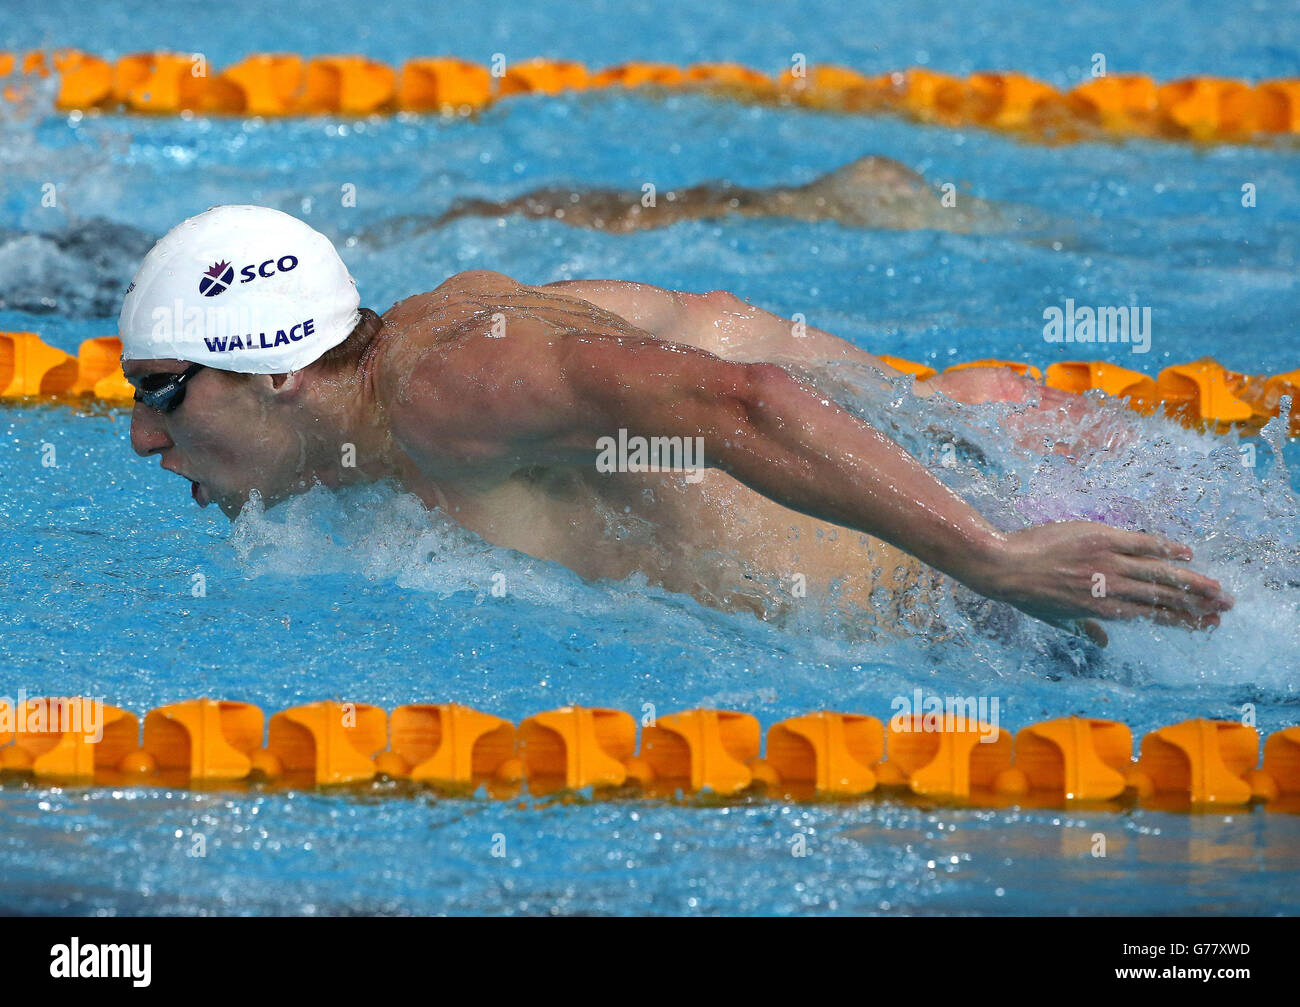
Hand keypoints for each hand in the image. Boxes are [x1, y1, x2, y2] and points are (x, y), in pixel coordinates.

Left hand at [972, 522, 1232, 644]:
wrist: (1006, 567)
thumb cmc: (1027, 593)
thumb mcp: (1055, 618)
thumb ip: (1084, 628)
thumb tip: (1103, 642)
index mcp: (1103, 610)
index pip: (1151, 615)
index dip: (1181, 619)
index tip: (1205, 623)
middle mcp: (1111, 589)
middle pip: (1164, 598)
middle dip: (1197, 604)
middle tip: (1226, 607)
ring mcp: (1108, 564)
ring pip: (1160, 574)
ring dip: (1192, 581)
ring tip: (1217, 588)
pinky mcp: (1101, 539)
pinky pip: (1141, 542)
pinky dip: (1165, 546)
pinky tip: (1187, 551)